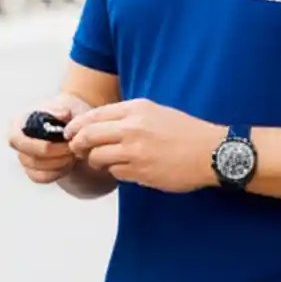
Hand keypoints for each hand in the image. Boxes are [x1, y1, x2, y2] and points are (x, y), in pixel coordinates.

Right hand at [8, 93, 92, 183]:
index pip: (16, 139)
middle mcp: (18, 142)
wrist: (75, 124)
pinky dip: (58, 172)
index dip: (38, 144)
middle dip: (55, 155)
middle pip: (29, 158)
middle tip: (72, 148)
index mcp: (19, 123)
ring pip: (36, 170)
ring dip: (59, 164)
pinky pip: (42, 177)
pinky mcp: (33, 170)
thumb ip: (62, 109)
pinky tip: (70, 161)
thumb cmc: (68, 112)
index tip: (63, 140)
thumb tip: (63, 114)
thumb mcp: (67, 105)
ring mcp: (24, 158)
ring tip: (74, 153)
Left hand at [64, 98, 225, 193]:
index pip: (94, 116)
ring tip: (104, 161)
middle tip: (76, 150)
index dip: (76, 126)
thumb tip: (99, 126)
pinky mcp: (140, 172)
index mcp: (136, 109)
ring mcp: (135, 151)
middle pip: (88, 136)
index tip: (70, 133)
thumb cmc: (186, 132)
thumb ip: (128, 116)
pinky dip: (116, 171)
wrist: (210, 151)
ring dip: (96, 161)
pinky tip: (127, 169)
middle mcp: (132, 127)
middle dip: (78, 144)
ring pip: (98, 156)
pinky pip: (116, 172)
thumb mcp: (155, 112)